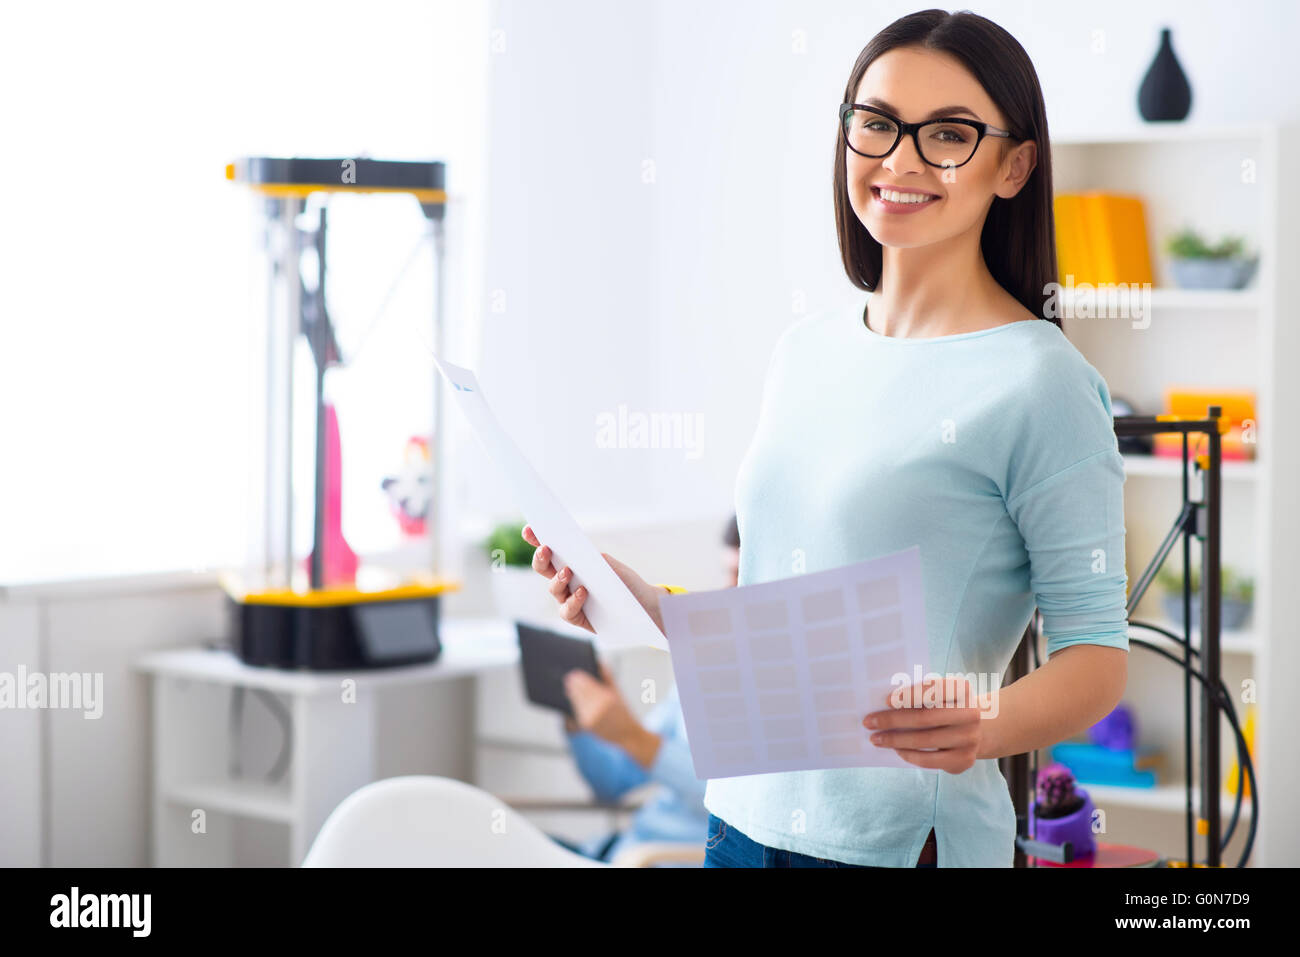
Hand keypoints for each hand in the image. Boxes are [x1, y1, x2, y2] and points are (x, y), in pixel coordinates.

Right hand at [522, 524, 667, 635]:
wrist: (643, 605)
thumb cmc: (624, 582)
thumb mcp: (611, 566)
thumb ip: (594, 559)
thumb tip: (578, 555)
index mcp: (571, 562)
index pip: (549, 549)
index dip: (536, 539)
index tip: (529, 529)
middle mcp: (565, 580)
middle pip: (543, 568)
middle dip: (540, 558)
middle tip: (545, 549)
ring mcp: (568, 599)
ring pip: (553, 589)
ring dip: (558, 579)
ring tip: (568, 571)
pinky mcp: (576, 617)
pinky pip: (566, 610)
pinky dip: (573, 601)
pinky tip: (582, 592)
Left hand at [563, 662, 660, 767]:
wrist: (628, 735)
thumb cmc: (623, 713)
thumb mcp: (618, 692)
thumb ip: (607, 676)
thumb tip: (599, 661)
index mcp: (607, 697)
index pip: (586, 683)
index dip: (577, 677)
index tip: (573, 673)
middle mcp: (598, 708)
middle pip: (578, 692)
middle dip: (572, 684)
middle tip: (568, 678)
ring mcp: (591, 718)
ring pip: (575, 701)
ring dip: (571, 693)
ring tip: (568, 687)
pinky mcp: (586, 726)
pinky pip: (576, 712)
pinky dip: (573, 705)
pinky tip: (572, 699)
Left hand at [862, 675, 985, 773]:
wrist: (975, 730)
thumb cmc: (945, 706)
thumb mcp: (939, 694)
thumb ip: (918, 694)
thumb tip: (883, 706)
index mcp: (963, 689)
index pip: (935, 689)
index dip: (910, 694)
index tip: (886, 700)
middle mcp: (971, 714)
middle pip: (925, 717)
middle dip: (892, 720)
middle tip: (869, 722)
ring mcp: (970, 739)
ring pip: (925, 740)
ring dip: (895, 740)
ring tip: (876, 739)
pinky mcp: (964, 760)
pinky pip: (930, 760)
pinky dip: (909, 755)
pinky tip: (896, 750)